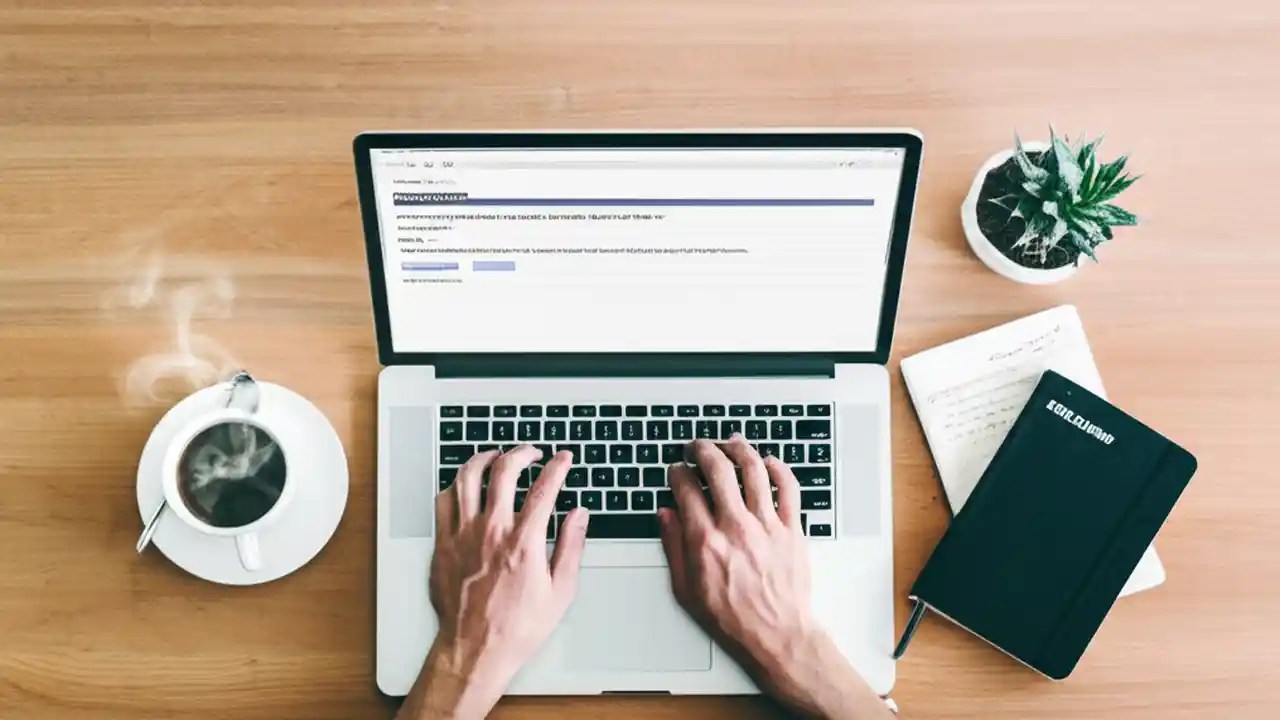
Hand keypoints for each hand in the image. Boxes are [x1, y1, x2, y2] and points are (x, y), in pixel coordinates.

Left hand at [398, 446, 588, 719]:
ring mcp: (462, 536)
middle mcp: (491, 531)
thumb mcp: (560, 591)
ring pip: (468, 477)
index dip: (557, 467)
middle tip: (532, 453)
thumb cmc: (516, 628)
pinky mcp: (442, 545)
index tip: (563, 460)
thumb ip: (571, 547)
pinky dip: (456, 485)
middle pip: (504, 471)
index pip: (544, 488)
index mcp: (524, 542)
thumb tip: (579, 516)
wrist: (475, 650)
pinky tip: (465, 486)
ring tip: (497, 456)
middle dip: (522, 453)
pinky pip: (443, 501)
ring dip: (485, 459)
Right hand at [657, 436, 894, 718]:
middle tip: (697, 446)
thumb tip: (665, 515)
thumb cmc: (733, 618)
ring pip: (754, 469)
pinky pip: (788, 488)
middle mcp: (736, 527)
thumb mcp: (686, 589)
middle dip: (703, 449)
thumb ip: (673, 547)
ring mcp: (767, 525)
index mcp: (706, 541)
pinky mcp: (791, 529)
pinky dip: (778, 469)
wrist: (777, 635)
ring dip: (739, 449)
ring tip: (730, 443)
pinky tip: (768, 462)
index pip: (686, 490)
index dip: (677, 473)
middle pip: (718, 469)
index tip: (676, 470)